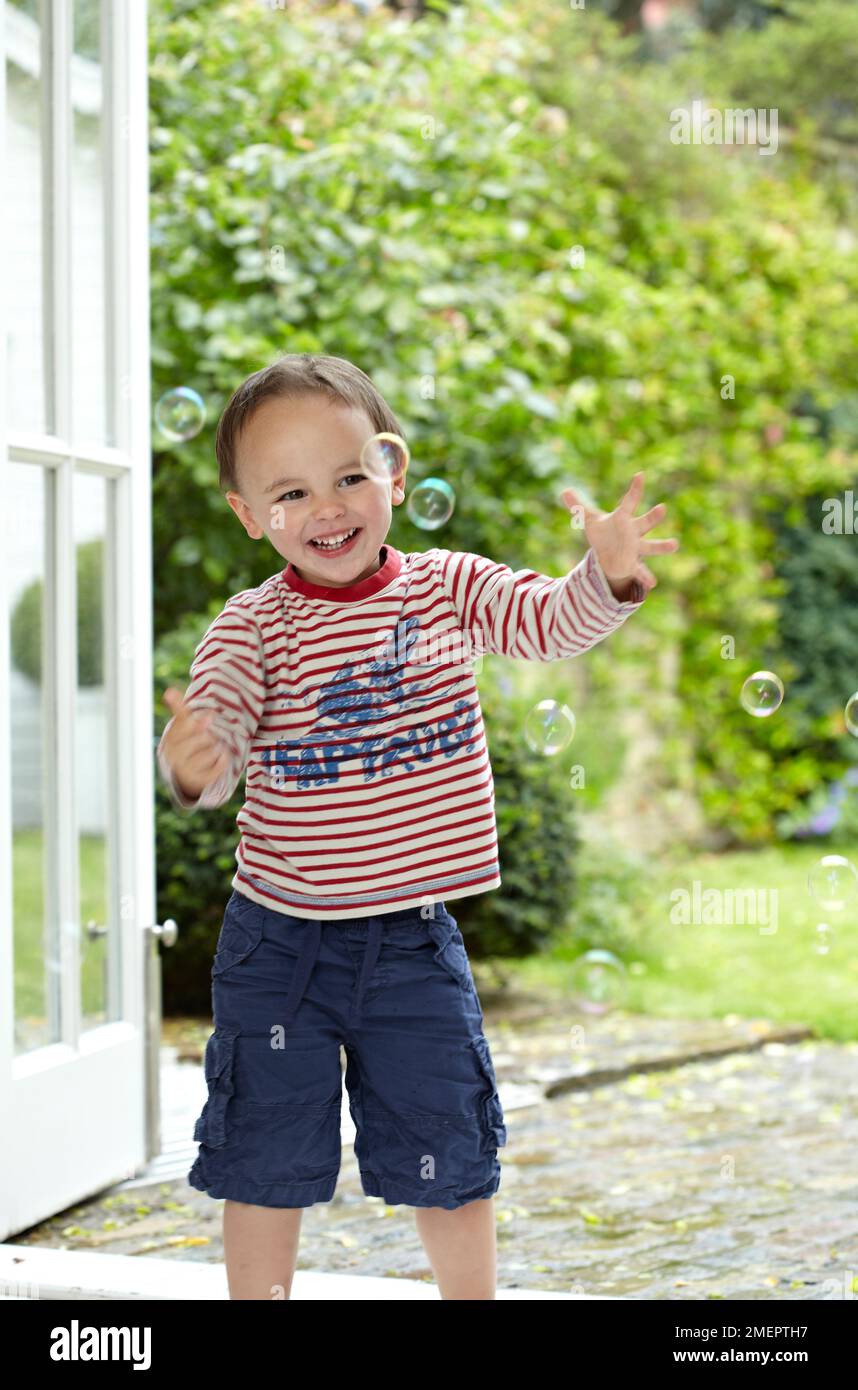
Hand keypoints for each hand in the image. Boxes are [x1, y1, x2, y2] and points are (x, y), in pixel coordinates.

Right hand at [161, 687, 230, 798]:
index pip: (187, 728)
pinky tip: (220, 757)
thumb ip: (179, 710)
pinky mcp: (200, 781)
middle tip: (209, 738)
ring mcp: (187, 771)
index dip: (200, 722)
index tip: (211, 717)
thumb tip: (170, 691)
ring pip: (214, 751)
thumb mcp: (182, 726)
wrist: (184, 774)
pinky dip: (224, 759)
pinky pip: (221, 764)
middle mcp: (175, 758)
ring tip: (213, 748)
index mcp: (170, 742)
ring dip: (218, 747)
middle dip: (210, 735)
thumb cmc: (185, 742)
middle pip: (204, 739)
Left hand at [561, 471, 678, 596]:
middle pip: (645, 523)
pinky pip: (639, 571)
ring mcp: (635, 548)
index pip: (629, 502)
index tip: (640, 475)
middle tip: (662, 508)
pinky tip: (652, 584)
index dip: (635, 489)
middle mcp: (633, 532)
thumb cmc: (602, 533)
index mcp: (623, 519)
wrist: (608, 555)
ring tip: (675, 544)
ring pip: (650, 547)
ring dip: (662, 546)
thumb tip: (564, 491)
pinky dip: (645, 577)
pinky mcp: (631, 564)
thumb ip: (577, 507)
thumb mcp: (589, 520)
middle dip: (653, 517)